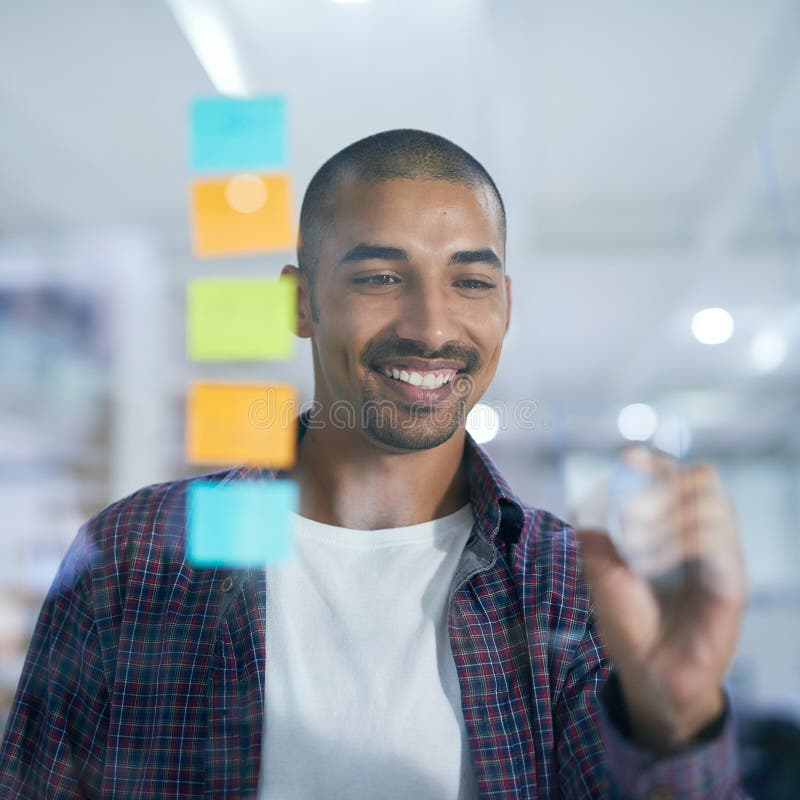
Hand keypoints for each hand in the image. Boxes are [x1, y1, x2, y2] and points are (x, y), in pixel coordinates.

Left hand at [571, 446, 747, 752]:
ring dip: (664, 516)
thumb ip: (596, 527)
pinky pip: (716, 541)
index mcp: (674, 522)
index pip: (676, 471)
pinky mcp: (731, 582)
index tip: (627, 465)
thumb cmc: (628, 617)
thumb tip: (593, 490)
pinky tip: (648, 565)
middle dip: (658, 487)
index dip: (652, 462)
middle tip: (627, 516)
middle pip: (700, 477)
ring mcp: (721, 555)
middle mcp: (702, 531)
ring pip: (710, 502)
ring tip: (633, 548)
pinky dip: (677, 542)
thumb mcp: (599, 566)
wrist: (648, 671)